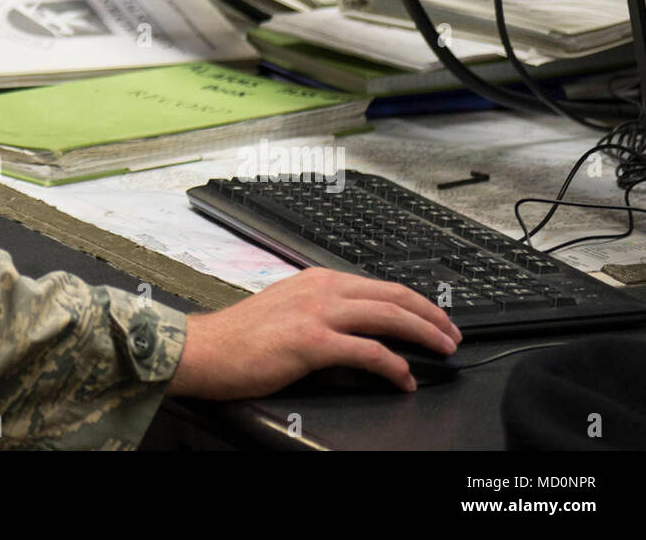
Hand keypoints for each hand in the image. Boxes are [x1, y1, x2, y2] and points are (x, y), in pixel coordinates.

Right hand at [168, 268, 461, 399]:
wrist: (204, 349)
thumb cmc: (239, 337)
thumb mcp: (286, 309)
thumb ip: (320, 310)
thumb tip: (355, 327)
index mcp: (316, 279)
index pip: (380, 285)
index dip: (416, 302)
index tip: (435, 318)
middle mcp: (320, 289)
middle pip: (392, 296)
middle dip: (431, 316)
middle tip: (452, 336)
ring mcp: (316, 313)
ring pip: (387, 317)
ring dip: (423, 335)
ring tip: (442, 352)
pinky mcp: (311, 342)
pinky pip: (367, 351)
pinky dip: (393, 365)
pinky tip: (404, 377)